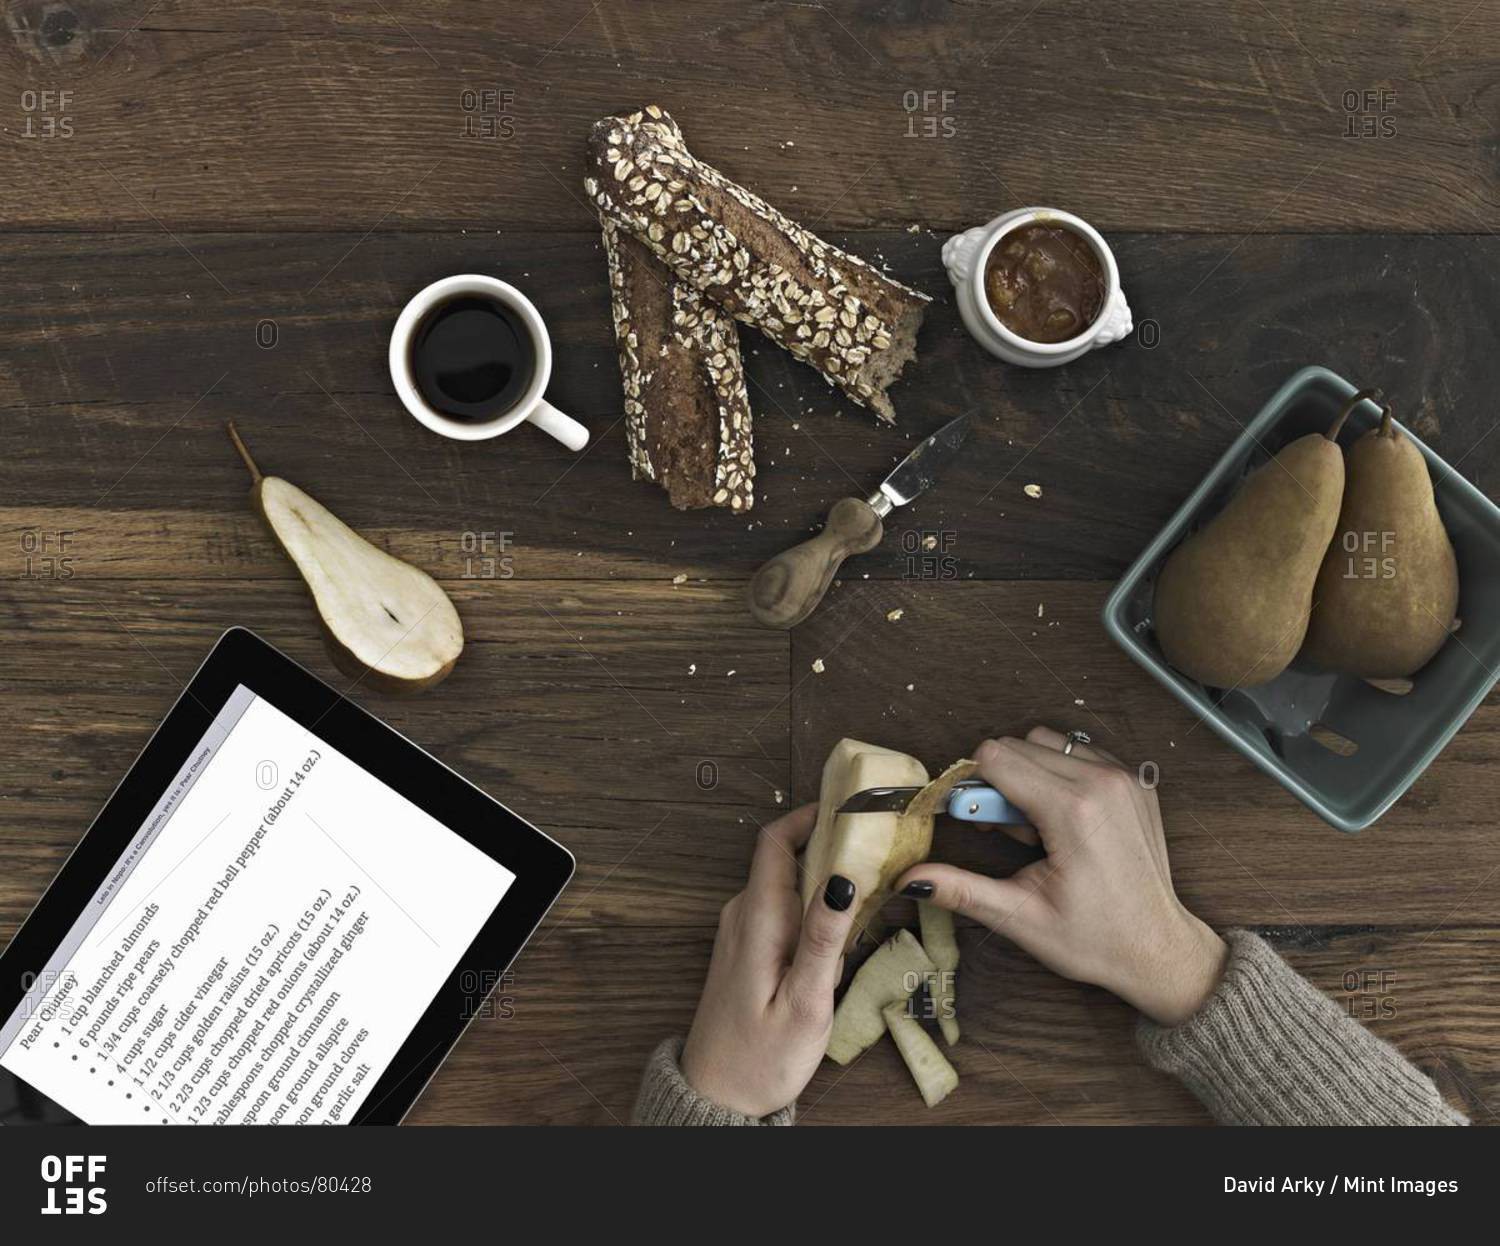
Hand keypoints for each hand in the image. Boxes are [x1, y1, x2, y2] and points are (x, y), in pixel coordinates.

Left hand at [680, 804, 857, 1116]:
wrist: (717, 1098)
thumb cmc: (761, 1058)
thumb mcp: (805, 1001)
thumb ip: (825, 937)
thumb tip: (844, 877)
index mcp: (757, 918)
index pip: (776, 840)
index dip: (811, 814)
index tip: (852, 806)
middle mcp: (742, 914)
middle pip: (785, 856)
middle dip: (829, 844)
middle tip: (876, 846)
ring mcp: (740, 931)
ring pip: (785, 883)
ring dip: (822, 878)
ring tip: (868, 886)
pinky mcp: (745, 950)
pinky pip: (780, 908)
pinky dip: (810, 905)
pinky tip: (838, 931)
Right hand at [896, 727, 1226, 1025]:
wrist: (1159, 950)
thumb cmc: (1096, 939)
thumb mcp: (1019, 917)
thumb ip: (961, 889)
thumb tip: (908, 880)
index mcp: (1072, 811)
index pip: (995, 758)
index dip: (973, 788)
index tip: (979, 824)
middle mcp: (1102, 782)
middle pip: (1017, 746)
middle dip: (1000, 784)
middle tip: (1011, 835)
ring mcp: (1124, 778)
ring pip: (1048, 743)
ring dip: (1030, 775)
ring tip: (1040, 828)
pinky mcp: (1136, 781)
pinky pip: (1080, 752)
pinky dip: (1061, 775)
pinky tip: (1066, 820)